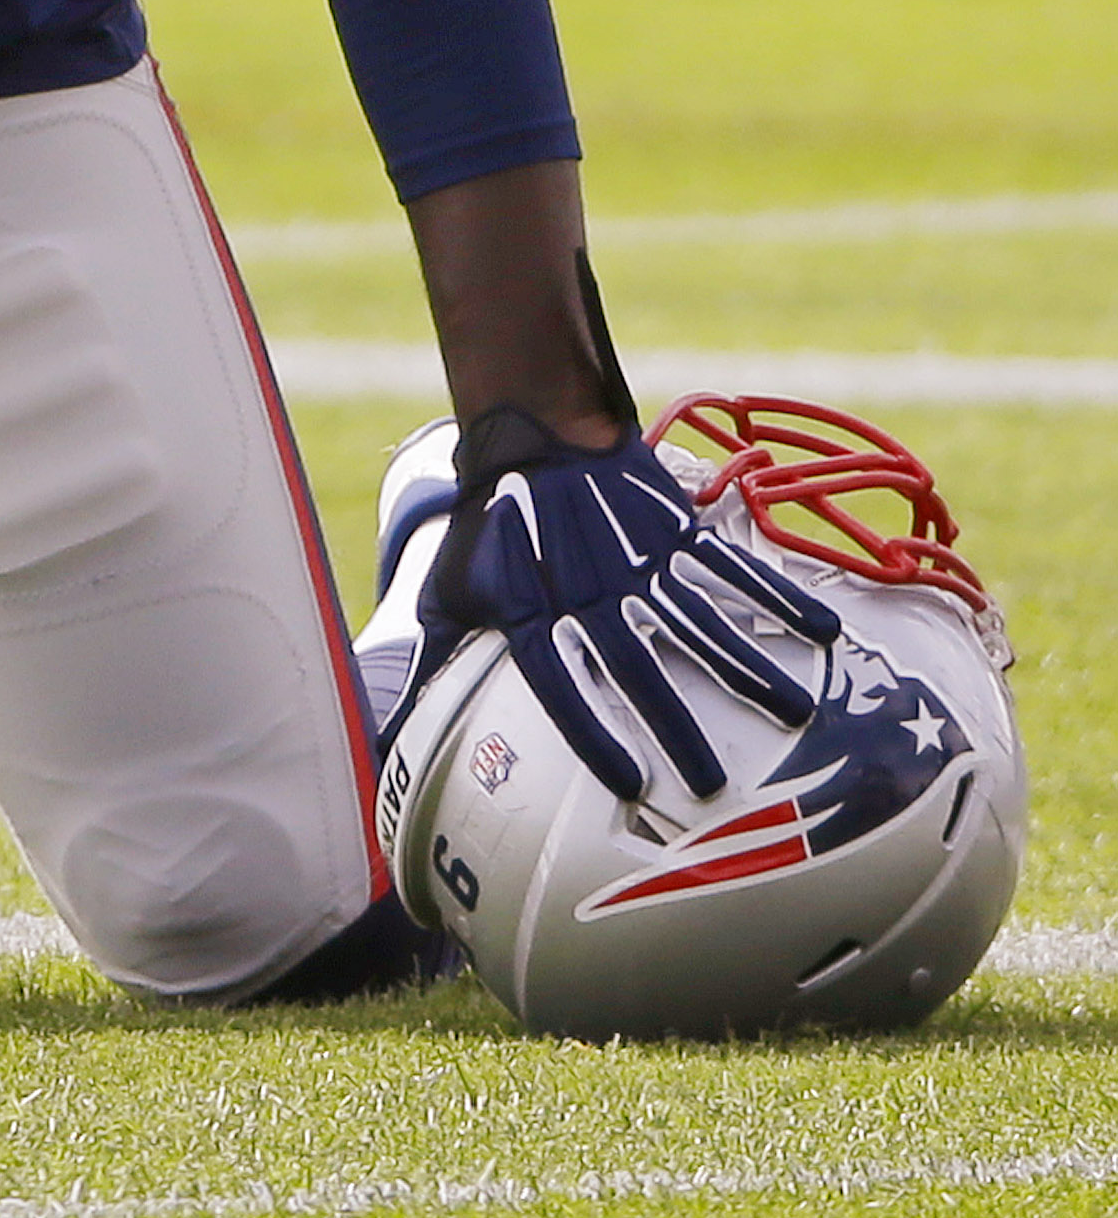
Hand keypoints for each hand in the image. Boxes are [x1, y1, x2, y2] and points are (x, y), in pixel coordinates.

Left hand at [425, 408, 841, 800]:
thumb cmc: (489, 520)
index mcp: (536, 612)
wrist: (529, 432)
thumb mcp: (450, 588)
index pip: (563, 684)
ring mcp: (637, 561)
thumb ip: (432, 655)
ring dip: (748, 671)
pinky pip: (730, 569)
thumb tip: (396, 716)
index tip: (629, 782)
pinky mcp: (672, 530)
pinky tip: (819, 630)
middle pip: (639, 670)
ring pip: (699, 623)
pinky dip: (775, 597)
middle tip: (714, 785)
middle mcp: (591, 594)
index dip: (593, 732)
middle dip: (677, 729)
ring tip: (794, 715)